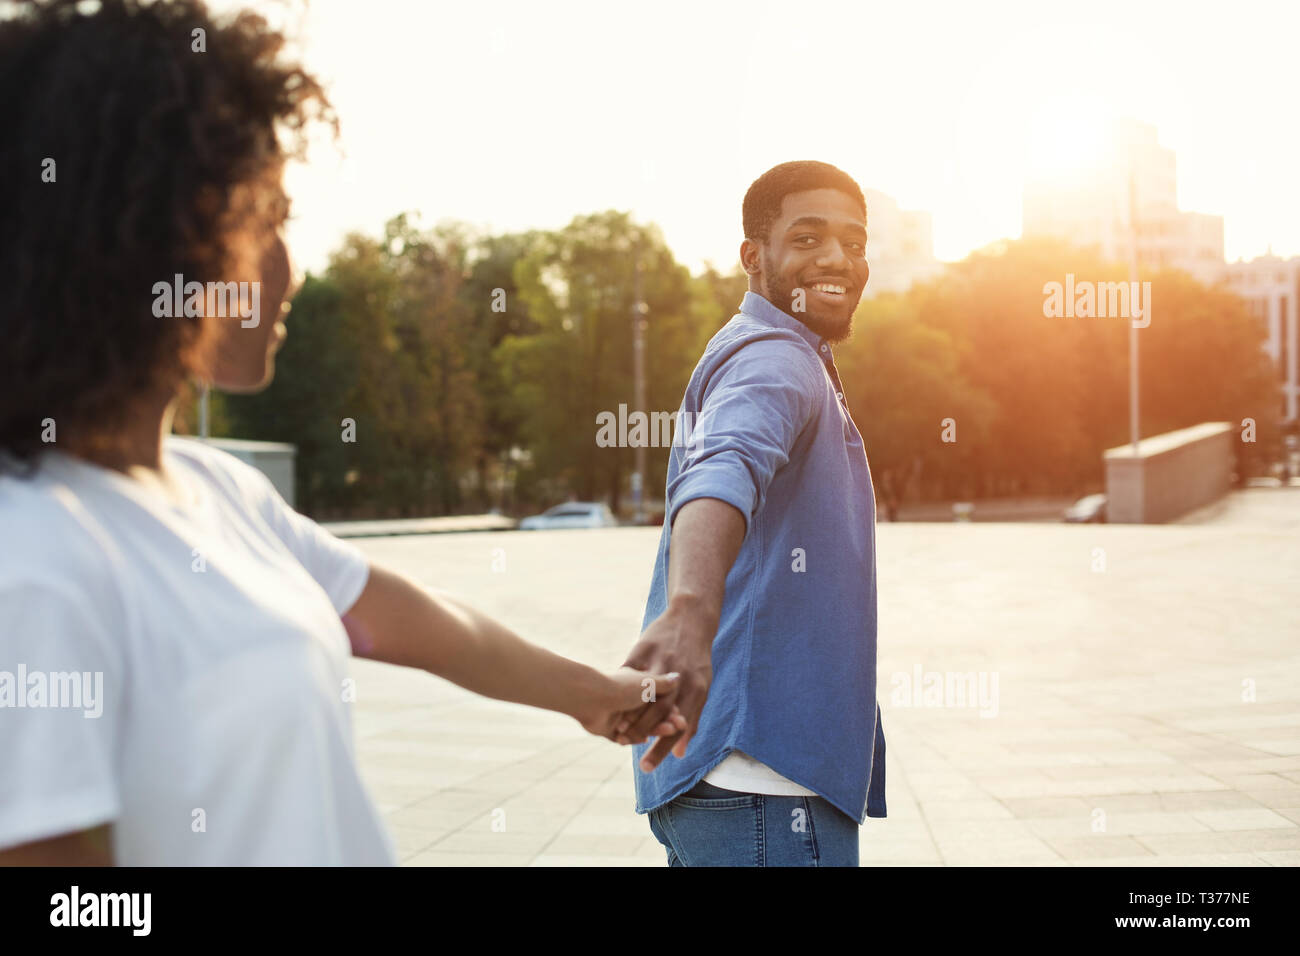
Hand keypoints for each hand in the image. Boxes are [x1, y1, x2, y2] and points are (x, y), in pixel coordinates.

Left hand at [574, 668, 686, 742]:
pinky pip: (628, 737)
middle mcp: (628, 700)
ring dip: (655, 729)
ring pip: (642, 726)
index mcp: (636, 685)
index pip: (659, 698)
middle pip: (652, 714)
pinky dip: (637, 738)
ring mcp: (620, 715)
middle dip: (666, 719)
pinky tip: (646, 740)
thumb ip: (664, 684)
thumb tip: (677, 678)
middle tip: (679, 724)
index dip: (671, 706)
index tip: (681, 711)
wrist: (592, 698)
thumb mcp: (648, 682)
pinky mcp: (611, 730)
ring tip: (669, 730)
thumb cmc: (622, 687)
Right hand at [618, 600, 714, 771]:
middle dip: (643, 736)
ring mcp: (660, 661)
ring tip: (618, 734)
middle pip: (658, 713)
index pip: (678, 726)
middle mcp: (679, 677)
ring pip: (641, 695)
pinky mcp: (643, 649)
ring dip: (629, 715)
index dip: (661, 748)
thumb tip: (679, 754)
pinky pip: (629, 672)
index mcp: (696, 688)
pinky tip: (609, 702)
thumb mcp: (701, 688)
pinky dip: (619, 687)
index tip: (646, 768)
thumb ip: (691, 720)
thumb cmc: (696, 661)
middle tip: (625, 752)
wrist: (690, 619)